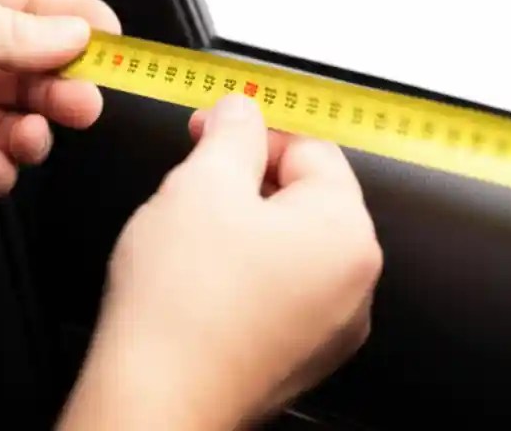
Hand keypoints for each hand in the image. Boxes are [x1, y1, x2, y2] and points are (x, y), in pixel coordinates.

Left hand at [0, 0, 118, 207]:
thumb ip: (14, 30)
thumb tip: (77, 32)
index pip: (33, 5)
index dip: (77, 21)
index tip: (115, 42)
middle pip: (35, 68)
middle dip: (66, 83)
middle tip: (84, 99)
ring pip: (19, 121)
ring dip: (37, 129)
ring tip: (33, 134)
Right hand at [58, 94, 382, 429]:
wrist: (155, 401)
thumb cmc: (181, 308)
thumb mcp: (201, 183)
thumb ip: (232, 131)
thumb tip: (243, 110)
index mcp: (347, 231)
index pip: (310, 147)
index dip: (253, 130)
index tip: (212, 129)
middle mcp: (354, 282)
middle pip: (304, 196)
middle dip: (246, 181)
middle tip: (191, 185)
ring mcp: (331, 325)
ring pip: (288, 244)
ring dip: (242, 228)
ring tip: (189, 241)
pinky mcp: (300, 355)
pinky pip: (278, 291)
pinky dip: (243, 275)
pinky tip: (200, 283)